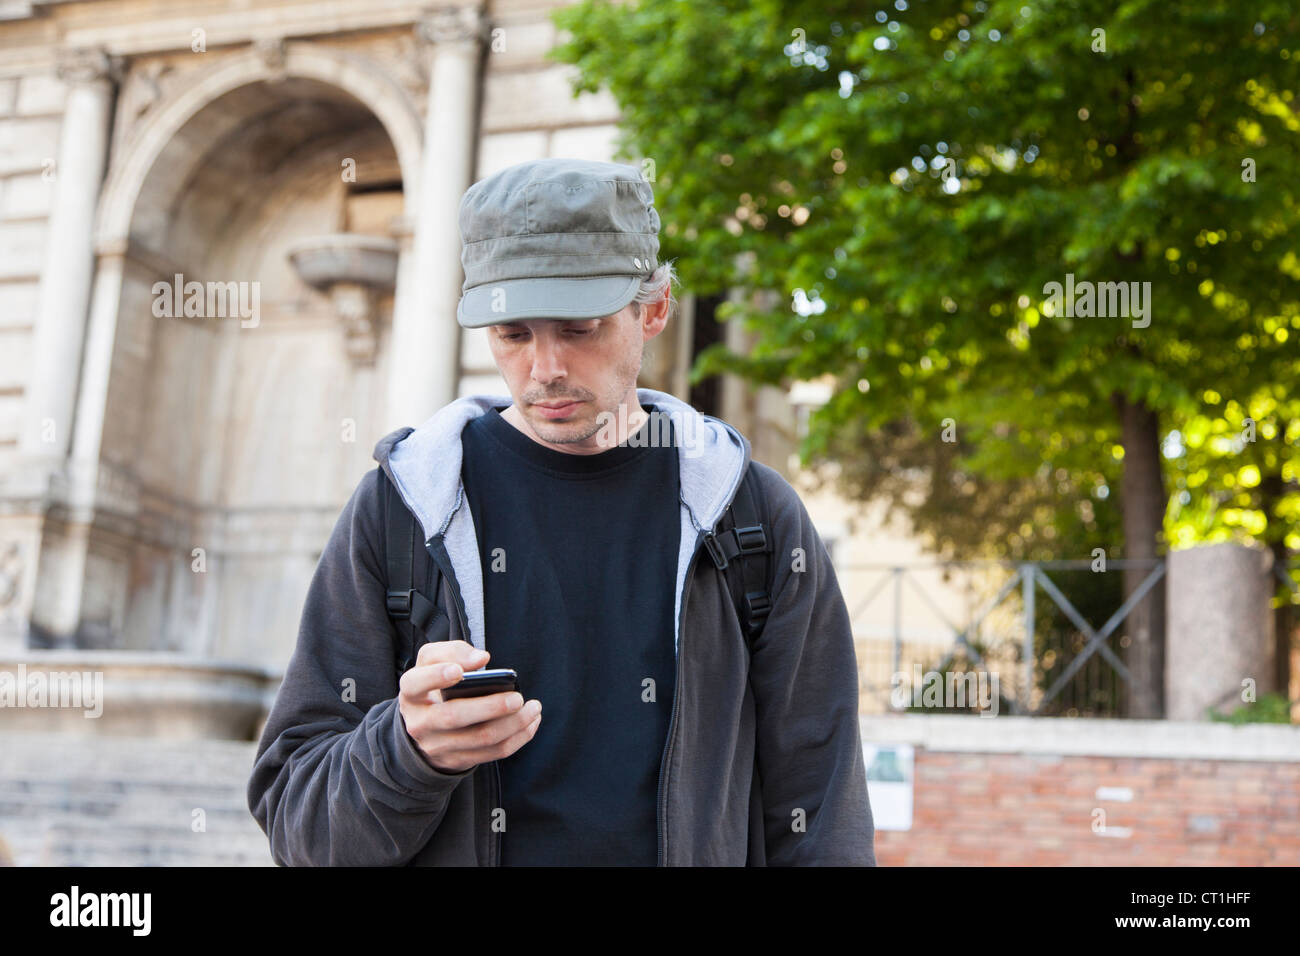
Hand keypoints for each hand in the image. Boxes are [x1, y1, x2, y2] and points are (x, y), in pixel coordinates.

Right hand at [397, 640, 541, 773]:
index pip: (415, 684)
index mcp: (411, 693)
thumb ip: (452, 651)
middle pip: (454, 717)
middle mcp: (420, 722)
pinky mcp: (458, 760)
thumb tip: (481, 658)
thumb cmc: (434, 686)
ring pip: (480, 739)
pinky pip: (492, 753)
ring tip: (533, 708)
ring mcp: (438, 746)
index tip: (459, 671)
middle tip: (517, 697)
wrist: (424, 728)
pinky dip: (517, 738)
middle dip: (490, 707)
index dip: (436, 677)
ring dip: (513, 724)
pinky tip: (531, 722)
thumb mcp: (432, 663)